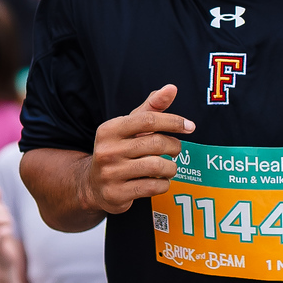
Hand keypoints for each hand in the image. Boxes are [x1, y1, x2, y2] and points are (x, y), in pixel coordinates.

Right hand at [83, 85, 194, 216]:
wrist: (93, 185)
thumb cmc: (118, 150)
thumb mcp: (129, 127)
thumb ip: (151, 107)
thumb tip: (171, 88)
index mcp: (109, 129)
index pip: (148, 120)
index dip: (173, 121)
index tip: (189, 126)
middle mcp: (107, 150)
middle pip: (155, 143)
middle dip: (173, 146)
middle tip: (176, 149)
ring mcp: (110, 174)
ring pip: (156, 166)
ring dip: (171, 167)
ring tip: (169, 167)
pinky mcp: (116, 194)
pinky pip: (152, 187)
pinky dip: (163, 184)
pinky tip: (160, 181)